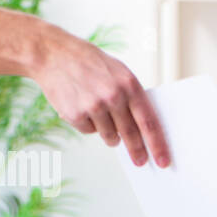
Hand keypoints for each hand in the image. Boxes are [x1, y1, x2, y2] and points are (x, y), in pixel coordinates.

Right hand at [0, 5, 169, 166]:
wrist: (54, 55)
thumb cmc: (91, 63)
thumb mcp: (119, 72)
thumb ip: (133, 97)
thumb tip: (145, 128)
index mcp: (129, 85)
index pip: (149, 122)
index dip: (157, 144)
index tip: (163, 160)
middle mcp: (113, 96)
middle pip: (131, 134)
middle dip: (137, 151)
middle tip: (140, 162)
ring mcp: (93, 106)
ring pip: (110, 136)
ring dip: (110, 134)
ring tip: (103, 116)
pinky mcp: (75, 114)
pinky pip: (90, 131)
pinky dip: (89, 125)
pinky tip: (83, 107)